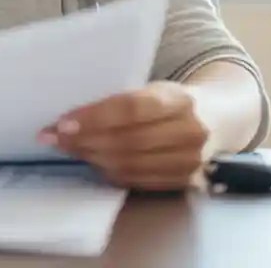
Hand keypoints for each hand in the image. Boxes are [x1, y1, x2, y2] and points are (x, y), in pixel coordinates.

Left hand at [40, 82, 212, 191]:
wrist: (219, 119)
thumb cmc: (173, 100)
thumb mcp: (155, 88)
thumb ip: (123, 100)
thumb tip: (70, 114)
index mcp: (180, 99)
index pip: (132, 108)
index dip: (95, 116)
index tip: (62, 121)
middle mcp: (189, 132)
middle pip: (127, 141)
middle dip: (83, 140)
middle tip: (52, 136)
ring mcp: (189, 162)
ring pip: (129, 164)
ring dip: (91, 157)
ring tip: (67, 147)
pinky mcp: (183, 183)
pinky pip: (136, 181)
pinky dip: (108, 171)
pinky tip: (91, 160)